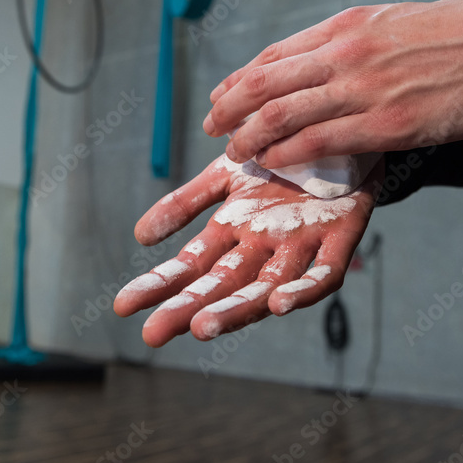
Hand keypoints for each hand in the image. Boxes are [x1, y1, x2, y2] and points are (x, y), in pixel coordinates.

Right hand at [114, 155, 379, 346]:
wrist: (338, 127)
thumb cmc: (282, 158)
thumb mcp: (226, 175)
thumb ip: (186, 203)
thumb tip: (139, 236)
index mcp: (232, 233)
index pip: (189, 268)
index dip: (158, 287)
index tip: (121, 306)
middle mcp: (262, 247)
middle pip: (221, 285)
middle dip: (187, 310)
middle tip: (153, 335)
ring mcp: (300, 245)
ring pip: (265, 287)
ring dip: (234, 310)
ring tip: (202, 327)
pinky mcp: (340, 237)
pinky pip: (322, 273)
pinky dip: (304, 290)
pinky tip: (279, 302)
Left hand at [203, 0, 462, 168]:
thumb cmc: (454, 35)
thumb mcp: (390, 22)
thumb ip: (347, 44)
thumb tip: (314, 65)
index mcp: (344, 27)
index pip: (273, 56)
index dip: (238, 80)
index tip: (220, 97)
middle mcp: (345, 54)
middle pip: (265, 83)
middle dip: (229, 109)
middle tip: (212, 128)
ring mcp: (364, 89)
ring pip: (283, 114)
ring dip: (250, 137)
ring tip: (237, 154)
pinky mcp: (389, 124)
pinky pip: (321, 142)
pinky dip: (288, 155)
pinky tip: (274, 165)